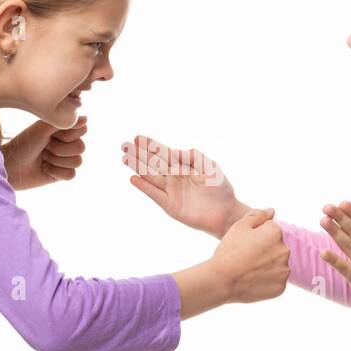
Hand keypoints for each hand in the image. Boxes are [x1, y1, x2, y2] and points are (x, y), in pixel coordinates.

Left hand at [2, 116, 87, 190]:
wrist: (11, 166)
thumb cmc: (24, 144)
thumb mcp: (42, 129)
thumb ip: (63, 122)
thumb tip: (86, 118)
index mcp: (63, 129)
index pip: (82, 129)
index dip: (68, 134)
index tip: (52, 134)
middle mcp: (67, 143)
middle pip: (81, 147)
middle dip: (59, 149)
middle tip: (44, 148)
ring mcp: (66, 159)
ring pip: (78, 161)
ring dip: (56, 160)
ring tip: (43, 158)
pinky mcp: (63, 174)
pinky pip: (71, 174)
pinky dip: (56, 172)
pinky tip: (45, 169)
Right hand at [120, 134, 248, 236]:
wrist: (225, 212)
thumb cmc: (220, 188)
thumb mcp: (210, 167)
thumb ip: (194, 157)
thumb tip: (174, 152)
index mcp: (183, 165)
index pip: (163, 153)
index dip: (151, 145)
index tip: (138, 138)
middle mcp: (173, 177)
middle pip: (152, 163)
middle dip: (139, 154)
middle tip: (124, 145)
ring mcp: (170, 191)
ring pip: (150, 177)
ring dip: (137, 168)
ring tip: (125, 159)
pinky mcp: (170, 205)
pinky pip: (154, 194)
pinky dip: (144, 187)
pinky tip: (133, 179)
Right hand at [210, 207, 289, 302]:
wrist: (222, 280)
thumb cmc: (229, 251)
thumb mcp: (239, 227)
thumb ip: (257, 215)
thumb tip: (272, 211)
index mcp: (275, 232)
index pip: (270, 230)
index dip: (256, 236)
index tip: (245, 245)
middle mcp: (285, 250)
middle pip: (276, 247)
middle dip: (265, 250)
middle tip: (246, 258)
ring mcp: (284, 270)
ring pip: (277, 265)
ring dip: (267, 266)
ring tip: (249, 270)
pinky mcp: (281, 287)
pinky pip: (276, 281)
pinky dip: (267, 281)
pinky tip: (253, 280)